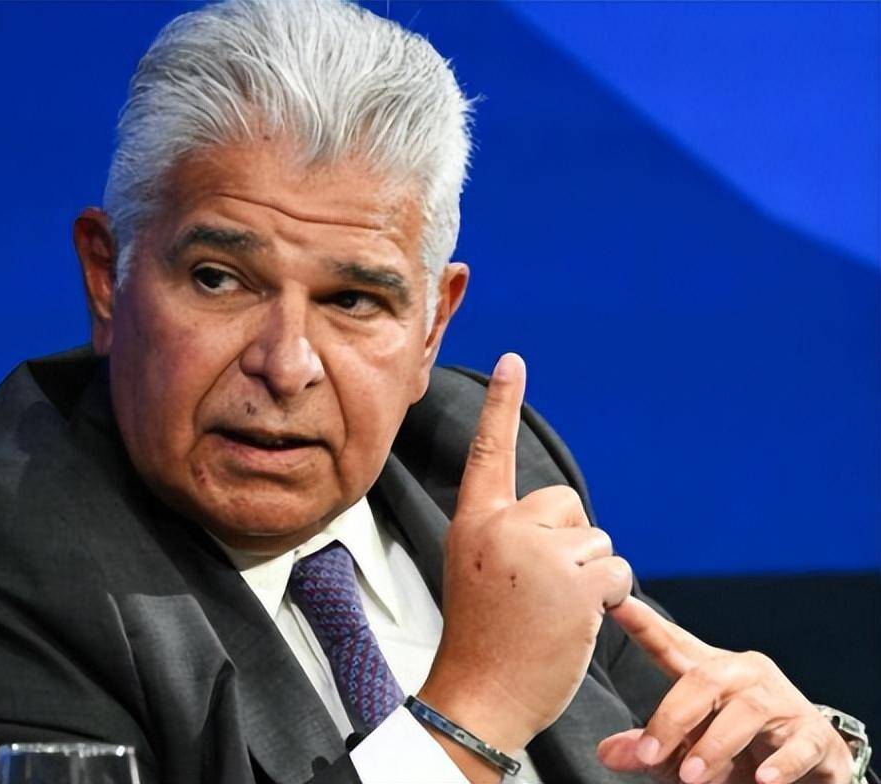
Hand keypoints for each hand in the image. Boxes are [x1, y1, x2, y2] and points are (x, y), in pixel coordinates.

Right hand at [418, 353, 633, 776]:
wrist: (479, 694)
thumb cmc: (483, 640)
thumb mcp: (477, 571)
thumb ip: (511, 536)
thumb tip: (568, 525)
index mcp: (474, 523)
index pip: (490, 452)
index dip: (503, 404)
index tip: (514, 360)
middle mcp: (503, 528)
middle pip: (567, 506)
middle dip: (570, 545)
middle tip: (540, 591)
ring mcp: (538, 552)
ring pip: (597, 542)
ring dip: (589, 579)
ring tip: (552, 613)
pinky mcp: (574, 581)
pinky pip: (616, 572)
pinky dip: (608, 600)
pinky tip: (575, 622)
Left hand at [598, 596, 854, 783]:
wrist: (807, 771)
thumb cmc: (737, 755)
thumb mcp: (685, 754)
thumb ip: (651, 750)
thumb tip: (607, 753)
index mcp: (709, 673)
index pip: (671, 644)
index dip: (644, 624)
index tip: (616, 602)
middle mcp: (745, 676)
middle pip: (704, 679)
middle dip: (674, 718)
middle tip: (650, 756)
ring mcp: (782, 701)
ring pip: (747, 710)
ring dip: (716, 746)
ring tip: (693, 778)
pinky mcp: (815, 734)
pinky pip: (800, 744)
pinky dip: (782, 764)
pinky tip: (764, 780)